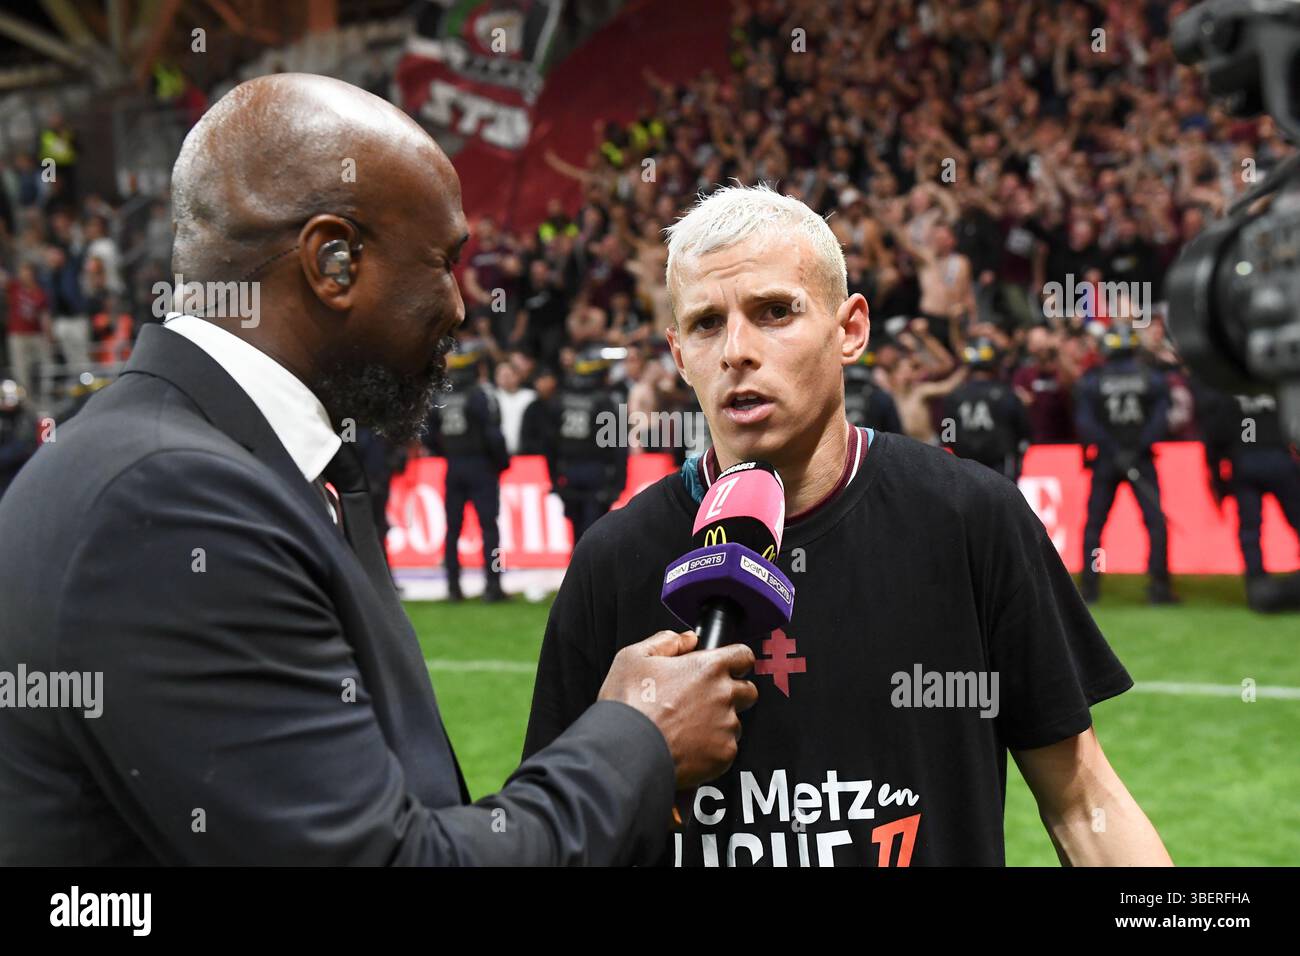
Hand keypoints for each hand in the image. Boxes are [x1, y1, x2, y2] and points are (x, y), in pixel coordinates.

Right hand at [598, 630, 757, 788]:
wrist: (625, 752)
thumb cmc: (629, 706)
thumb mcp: (634, 657)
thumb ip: (666, 641)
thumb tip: (687, 639)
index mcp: (708, 668)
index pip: (743, 656)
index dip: (734, 661)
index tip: (725, 668)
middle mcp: (723, 695)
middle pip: (747, 691)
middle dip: (732, 693)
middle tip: (704, 701)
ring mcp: (726, 726)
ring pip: (735, 723)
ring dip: (719, 724)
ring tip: (688, 728)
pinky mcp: (724, 755)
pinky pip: (727, 749)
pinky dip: (712, 750)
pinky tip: (688, 747)